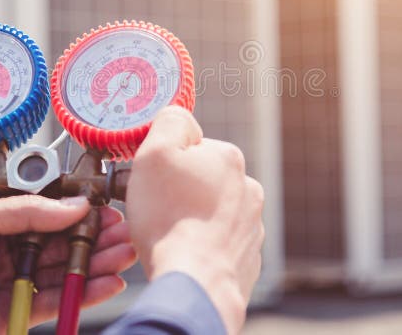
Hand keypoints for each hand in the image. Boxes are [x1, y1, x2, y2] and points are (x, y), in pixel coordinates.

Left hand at [0, 195, 135, 332]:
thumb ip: (24, 211)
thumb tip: (70, 205)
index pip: (48, 212)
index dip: (78, 210)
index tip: (104, 207)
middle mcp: (10, 250)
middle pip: (63, 241)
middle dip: (96, 235)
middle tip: (123, 230)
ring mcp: (15, 282)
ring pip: (66, 269)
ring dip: (98, 262)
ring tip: (125, 253)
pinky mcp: (18, 313)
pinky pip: (58, 299)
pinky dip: (85, 291)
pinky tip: (108, 281)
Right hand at [126, 106, 264, 333]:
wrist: (195, 285)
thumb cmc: (170, 220)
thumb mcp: (154, 154)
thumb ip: (169, 122)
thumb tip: (180, 116)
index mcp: (229, 158)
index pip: (189, 149)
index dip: (163, 165)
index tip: (150, 184)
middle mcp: (248, 188)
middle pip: (200, 181)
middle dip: (177, 193)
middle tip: (155, 212)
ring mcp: (251, 225)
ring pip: (209, 213)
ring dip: (189, 221)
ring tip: (169, 238)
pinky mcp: (247, 258)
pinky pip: (216, 244)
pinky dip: (200, 248)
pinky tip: (184, 256)